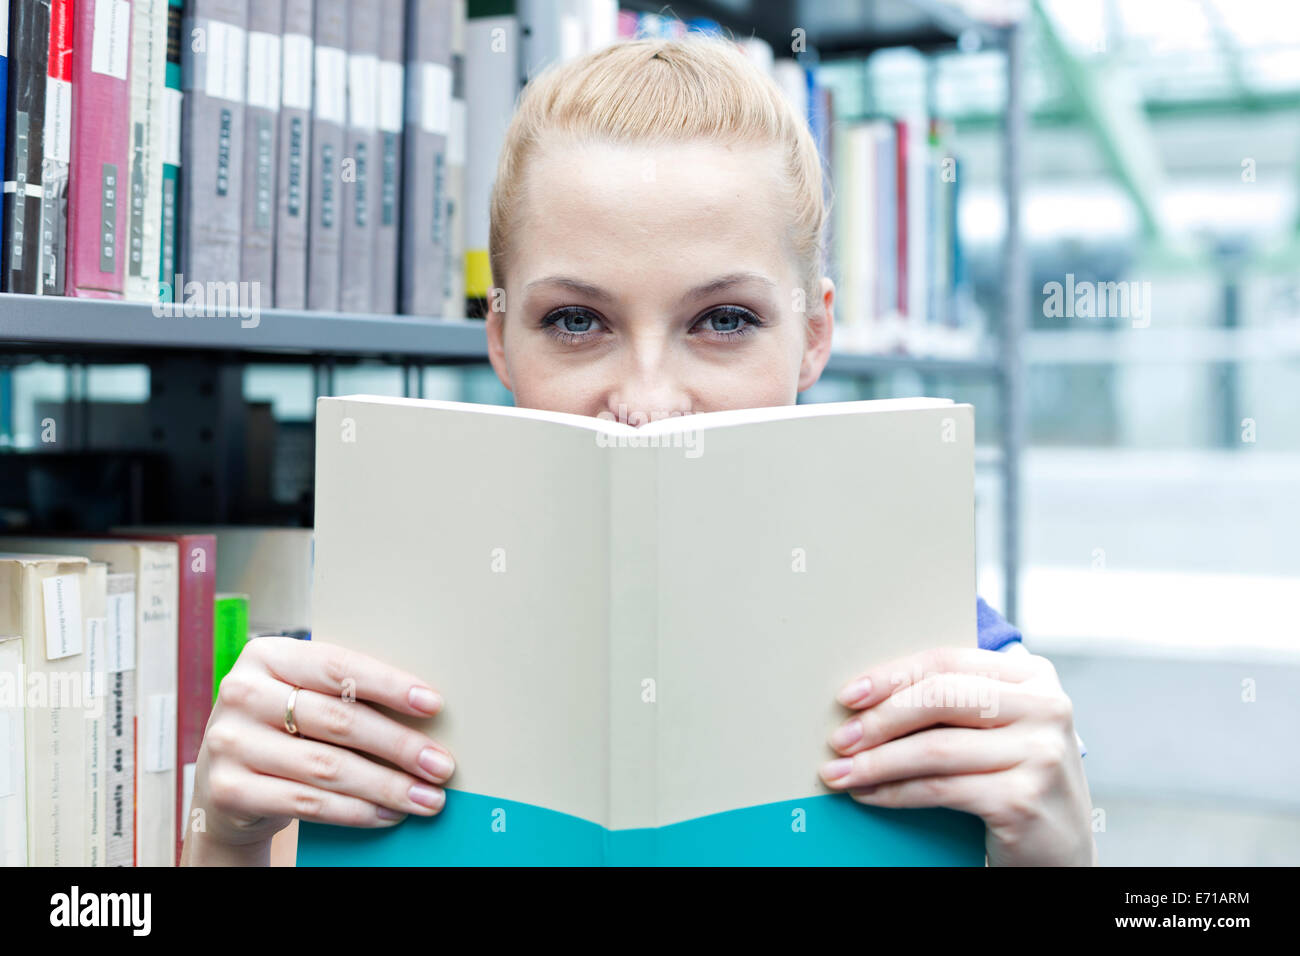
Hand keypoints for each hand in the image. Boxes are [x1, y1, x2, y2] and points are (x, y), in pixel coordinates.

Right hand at [181, 636, 454, 865]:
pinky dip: (356, 811)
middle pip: (338, 720)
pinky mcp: (229, 789)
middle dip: (399, 745)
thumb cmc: (282, 728)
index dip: (389, 685)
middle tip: (440, 765)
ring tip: (427, 797)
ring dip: (386, 786)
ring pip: (327, 767)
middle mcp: (240, 693)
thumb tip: (425, 709)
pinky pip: (307, 803)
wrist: (223, 782)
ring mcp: (229, 743)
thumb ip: (344, 692)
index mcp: (265, 655)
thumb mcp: (300, 696)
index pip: (337, 666)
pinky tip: (389, 814)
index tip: (434, 704)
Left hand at [818, 646, 1095, 865]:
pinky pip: (940, 789)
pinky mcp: (1023, 799)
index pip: (948, 661)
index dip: (893, 676)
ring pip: (935, 748)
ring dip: (877, 762)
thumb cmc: (1016, 781)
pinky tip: (869, 794)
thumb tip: (867, 698)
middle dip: (880, 718)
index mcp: (1034, 676)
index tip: (849, 695)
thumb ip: (955, 704)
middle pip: (941, 698)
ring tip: (840, 772)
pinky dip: (895, 792)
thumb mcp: (997, 730)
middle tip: (840, 739)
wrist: (1060, 853)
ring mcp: (1039, 754)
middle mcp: (1045, 708)